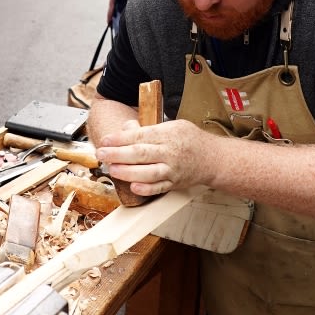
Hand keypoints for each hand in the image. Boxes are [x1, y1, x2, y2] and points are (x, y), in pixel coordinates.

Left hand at [95, 120, 217, 197]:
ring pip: (148, 172)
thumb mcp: (172, 126)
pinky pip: (159, 188)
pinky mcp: (175, 184)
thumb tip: (126, 128)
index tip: (105, 140)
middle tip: (101, 153)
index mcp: (168, 134)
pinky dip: (146, 189)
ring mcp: (173, 170)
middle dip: (118, 154)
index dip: (120, 138)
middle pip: (141, 153)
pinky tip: (133, 187)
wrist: (213, 159)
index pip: (140, 135)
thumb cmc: (190, 140)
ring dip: (128, 172)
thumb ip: (149, 128)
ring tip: (112, 169)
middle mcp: (170, 152)